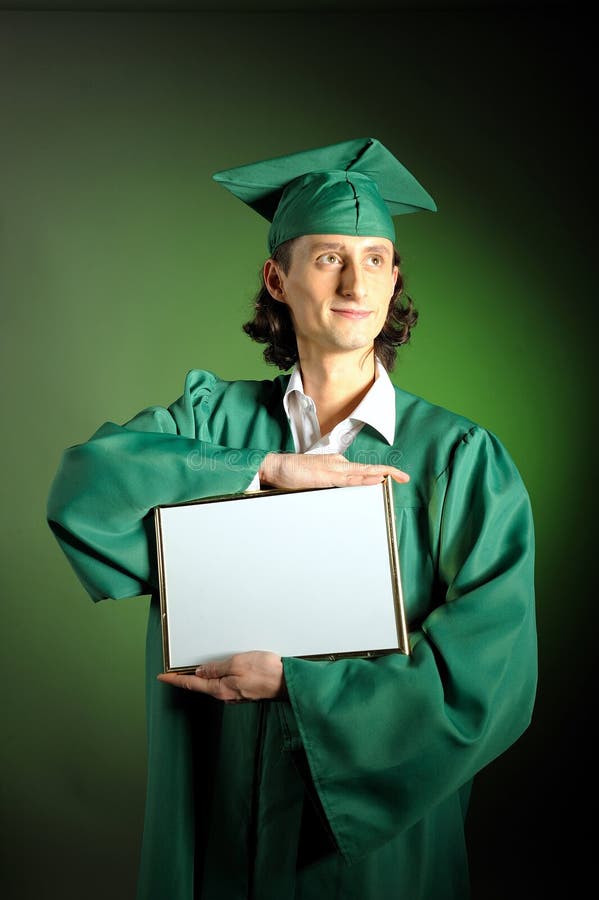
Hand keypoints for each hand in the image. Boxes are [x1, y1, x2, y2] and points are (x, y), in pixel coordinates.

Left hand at [157, 651, 285, 702]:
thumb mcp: (237, 663)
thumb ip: (216, 668)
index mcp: (220, 689)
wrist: (287, 682)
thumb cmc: (265, 672)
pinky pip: (226, 683)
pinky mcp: (245, 691)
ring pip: (214, 684)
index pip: (191, 684)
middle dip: (187, 678)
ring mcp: (235, 694)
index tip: (162, 677)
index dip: (174, 680)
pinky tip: (220, 669)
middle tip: (175, 671)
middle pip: (201, 686)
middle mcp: (226, 695)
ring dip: (204, 677)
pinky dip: (218, 676)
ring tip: (195, 668)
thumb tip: (200, 672)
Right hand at [259, 452, 409, 489]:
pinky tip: (377, 479)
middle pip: (367, 468)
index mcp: (336, 465)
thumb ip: (328, 484)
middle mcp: (338, 463)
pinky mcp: (327, 475)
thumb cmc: (292, 475)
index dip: (378, 472)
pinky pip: (350, 478)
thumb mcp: (314, 481)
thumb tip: (339, 492)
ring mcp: (334, 468)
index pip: (362, 469)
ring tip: (398, 476)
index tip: (391, 476)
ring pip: (363, 472)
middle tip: (405, 477)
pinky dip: (365, 479)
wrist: (276, 467)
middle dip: (387, 472)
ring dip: (381, 474)